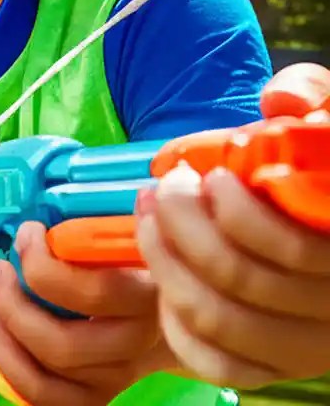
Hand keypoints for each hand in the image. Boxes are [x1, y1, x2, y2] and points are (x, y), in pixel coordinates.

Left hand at [0, 222, 174, 405]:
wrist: (169, 311)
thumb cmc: (135, 260)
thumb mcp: (130, 232)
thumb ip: (104, 220)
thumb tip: (74, 206)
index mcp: (152, 294)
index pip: (97, 294)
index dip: (46, 268)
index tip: (28, 233)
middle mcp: (139, 344)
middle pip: (64, 345)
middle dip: (14, 306)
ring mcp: (118, 374)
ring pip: (49, 374)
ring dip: (6, 333)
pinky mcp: (98, 393)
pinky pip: (44, 397)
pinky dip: (11, 365)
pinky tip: (2, 332)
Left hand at [135, 62, 329, 388]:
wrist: (316, 214)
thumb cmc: (316, 166)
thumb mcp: (325, 125)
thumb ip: (311, 96)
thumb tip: (280, 100)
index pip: (289, 247)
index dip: (233, 212)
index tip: (203, 177)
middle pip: (240, 282)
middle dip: (181, 229)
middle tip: (160, 192)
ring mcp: (309, 345)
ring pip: (217, 321)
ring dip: (166, 266)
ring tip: (150, 222)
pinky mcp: (277, 367)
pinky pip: (216, 362)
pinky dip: (178, 323)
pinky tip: (165, 280)